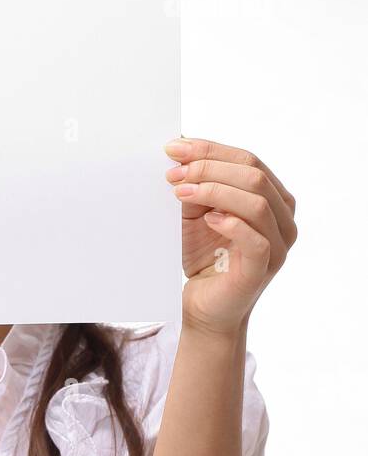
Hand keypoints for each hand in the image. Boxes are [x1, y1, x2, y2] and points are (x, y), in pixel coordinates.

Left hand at [164, 137, 296, 334]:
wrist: (202, 308)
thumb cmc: (202, 260)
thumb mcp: (195, 214)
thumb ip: (197, 184)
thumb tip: (180, 148)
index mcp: (272, 198)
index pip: (247, 160)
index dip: (210, 150)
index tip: (173, 149)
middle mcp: (283, 218)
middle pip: (253, 174)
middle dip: (209, 167)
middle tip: (173, 173)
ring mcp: (278, 244)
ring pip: (257, 201)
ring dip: (215, 191)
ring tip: (181, 193)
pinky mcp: (264, 268)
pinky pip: (256, 239)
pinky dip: (231, 224)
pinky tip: (208, 220)